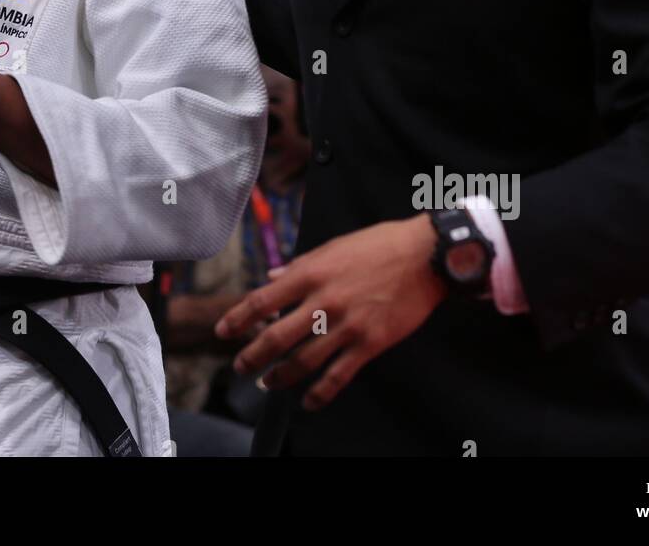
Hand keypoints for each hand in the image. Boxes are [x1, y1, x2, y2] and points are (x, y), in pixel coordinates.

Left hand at [214, 215, 445, 410]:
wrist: (424, 257)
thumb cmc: (378, 245)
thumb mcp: (332, 247)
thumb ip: (300, 266)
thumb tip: (273, 278)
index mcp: (310, 273)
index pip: (262, 300)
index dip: (238, 318)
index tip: (224, 330)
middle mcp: (323, 301)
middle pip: (276, 336)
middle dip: (252, 355)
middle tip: (240, 367)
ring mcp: (346, 326)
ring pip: (303, 361)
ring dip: (280, 377)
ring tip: (268, 384)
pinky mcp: (369, 344)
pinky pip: (338, 376)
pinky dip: (319, 393)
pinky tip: (308, 401)